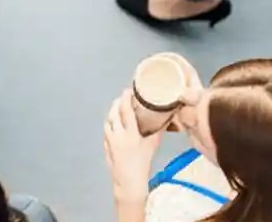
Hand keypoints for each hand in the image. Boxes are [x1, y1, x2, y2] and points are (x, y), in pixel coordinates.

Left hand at [104, 89, 161, 205]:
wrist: (128, 181)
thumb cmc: (142, 164)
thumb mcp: (152, 146)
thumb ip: (158, 132)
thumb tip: (166, 120)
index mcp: (130, 133)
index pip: (125, 110)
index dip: (125, 98)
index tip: (127, 91)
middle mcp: (117, 134)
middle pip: (113, 113)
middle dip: (117, 103)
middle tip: (122, 98)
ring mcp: (109, 140)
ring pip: (107, 121)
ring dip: (112, 113)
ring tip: (117, 108)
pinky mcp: (105, 146)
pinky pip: (106, 131)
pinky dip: (109, 125)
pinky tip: (114, 125)